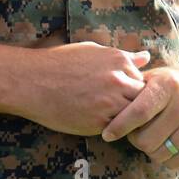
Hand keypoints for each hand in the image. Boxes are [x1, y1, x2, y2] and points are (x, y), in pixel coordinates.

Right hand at [22, 42, 149, 135]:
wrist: (32, 81)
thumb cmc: (60, 63)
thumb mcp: (93, 51)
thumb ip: (122, 57)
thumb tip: (146, 57)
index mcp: (119, 60)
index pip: (143, 80)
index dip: (134, 89)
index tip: (122, 93)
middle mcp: (118, 80)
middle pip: (142, 98)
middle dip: (133, 103)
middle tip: (117, 106)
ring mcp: (110, 102)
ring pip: (132, 115)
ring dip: (124, 116)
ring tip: (106, 114)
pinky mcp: (99, 123)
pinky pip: (116, 128)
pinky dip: (111, 126)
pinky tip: (95, 120)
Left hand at [100, 66, 178, 168]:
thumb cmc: (172, 84)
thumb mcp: (155, 77)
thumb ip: (133, 87)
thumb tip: (103, 100)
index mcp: (168, 86)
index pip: (139, 112)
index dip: (120, 126)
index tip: (107, 134)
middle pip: (145, 139)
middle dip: (136, 139)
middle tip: (137, 132)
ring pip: (158, 154)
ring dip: (150, 149)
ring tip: (153, 136)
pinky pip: (173, 163)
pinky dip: (166, 157)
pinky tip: (168, 142)